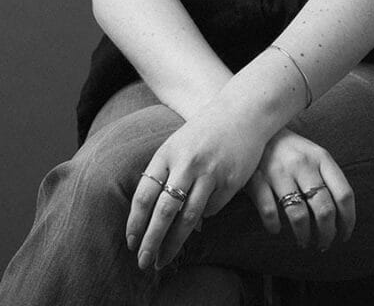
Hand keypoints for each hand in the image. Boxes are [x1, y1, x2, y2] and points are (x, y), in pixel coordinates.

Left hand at [126, 103, 265, 271]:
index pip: (145, 194)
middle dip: (151, 241)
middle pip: (164, 211)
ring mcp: (210, 172)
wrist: (243, 110)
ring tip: (163, 259)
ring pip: (188, 217)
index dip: (136, 222)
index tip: (131, 243)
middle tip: (143, 263)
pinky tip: (201, 217)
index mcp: (168, 152)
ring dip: (174, 243)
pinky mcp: (231, 180)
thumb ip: (165, 173)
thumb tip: (153, 212)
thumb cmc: (205, 130)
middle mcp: (187, 163)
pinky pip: (212, 209)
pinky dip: (204, 217)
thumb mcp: (177, 144)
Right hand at [245, 127, 355, 251]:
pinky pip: (269, 211)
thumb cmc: (291, 149)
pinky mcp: (257, 179)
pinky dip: (274, 225)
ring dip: (304, 235)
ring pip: (298, 215)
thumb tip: (342, 214)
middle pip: (324, 209)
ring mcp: (279, 172)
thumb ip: (328, 178)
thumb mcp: (314, 154)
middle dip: (327, 233)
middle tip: (324, 243)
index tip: (345, 234)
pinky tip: (276, 229)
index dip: (348, 220)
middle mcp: (302, 164)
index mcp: (321, 158)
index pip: (344, 194)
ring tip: (304, 242)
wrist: (256, 128)